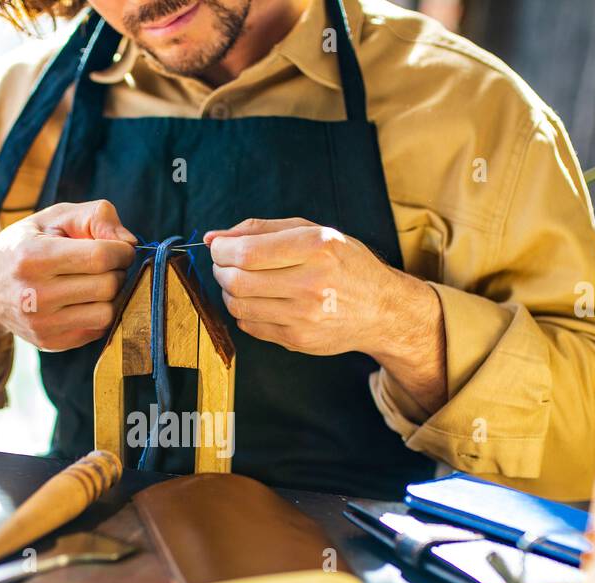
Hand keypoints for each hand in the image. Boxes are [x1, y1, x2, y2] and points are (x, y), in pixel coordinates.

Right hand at [0, 200, 137, 351]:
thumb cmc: (25, 246)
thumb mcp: (52, 218)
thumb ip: (95, 216)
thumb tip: (130, 242)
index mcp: (34, 257)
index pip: (100, 256)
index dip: (120, 250)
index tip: (118, 248)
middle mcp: (35, 295)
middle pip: (108, 285)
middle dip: (117, 271)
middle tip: (106, 264)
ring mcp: (42, 324)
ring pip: (107, 312)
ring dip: (111, 296)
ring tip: (96, 282)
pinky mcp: (50, 342)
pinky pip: (97, 330)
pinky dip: (98, 312)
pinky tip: (83, 300)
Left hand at [206, 217, 446, 411]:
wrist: (381, 310)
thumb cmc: (344, 264)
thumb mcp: (313, 232)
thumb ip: (262, 230)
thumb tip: (213, 237)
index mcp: (316, 247)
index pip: (246, 253)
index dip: (221, 250)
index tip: (219, 247)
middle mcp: (311, 283)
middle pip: (238, 281)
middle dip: (221, 270)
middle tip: (225, 264)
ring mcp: (304, 317)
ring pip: (239, 307)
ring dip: (229, 292)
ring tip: (241, 282)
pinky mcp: (298, 340)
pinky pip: (250, 326)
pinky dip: (244, 312)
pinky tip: (260, 301)